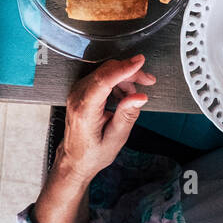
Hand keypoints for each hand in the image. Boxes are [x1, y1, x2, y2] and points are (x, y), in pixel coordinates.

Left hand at [54, 55, 155, 181]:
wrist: (75, 159)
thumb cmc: (92, 153)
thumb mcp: (115, 139)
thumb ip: (127, 116)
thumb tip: (139, 98)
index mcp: (85, 109)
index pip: (104, 80)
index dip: (123, 69)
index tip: (139, 62)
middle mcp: (78, 97)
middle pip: (106, 72)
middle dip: (130, 72)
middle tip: (147, 81)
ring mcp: (77, 92)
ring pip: (104, 72)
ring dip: (124, 78)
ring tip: (133, 97)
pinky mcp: (80, 91)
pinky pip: (101, 77)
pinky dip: (116, 81)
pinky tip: (123, 95)